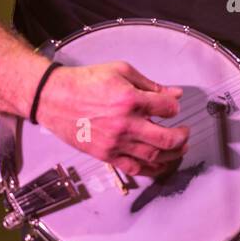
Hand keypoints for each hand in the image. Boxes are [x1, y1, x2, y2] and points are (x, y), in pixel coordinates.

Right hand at [34, 61, 189, 175]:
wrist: (54, 98)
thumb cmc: (85, 82)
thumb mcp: (121, 71)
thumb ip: (150, 84)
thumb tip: (174, 93)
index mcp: (129, 99)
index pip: (167, 108)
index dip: (175, 107)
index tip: (174, 107)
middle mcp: (124, 124)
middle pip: (165, 138)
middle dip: (181, 136)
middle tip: (185, 132)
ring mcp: (114, 143)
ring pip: (153, 156)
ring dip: (172, 154)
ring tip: (179, 148)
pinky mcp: (105, 155)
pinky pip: (133, 168)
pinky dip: (151, 170)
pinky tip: (161, 165)